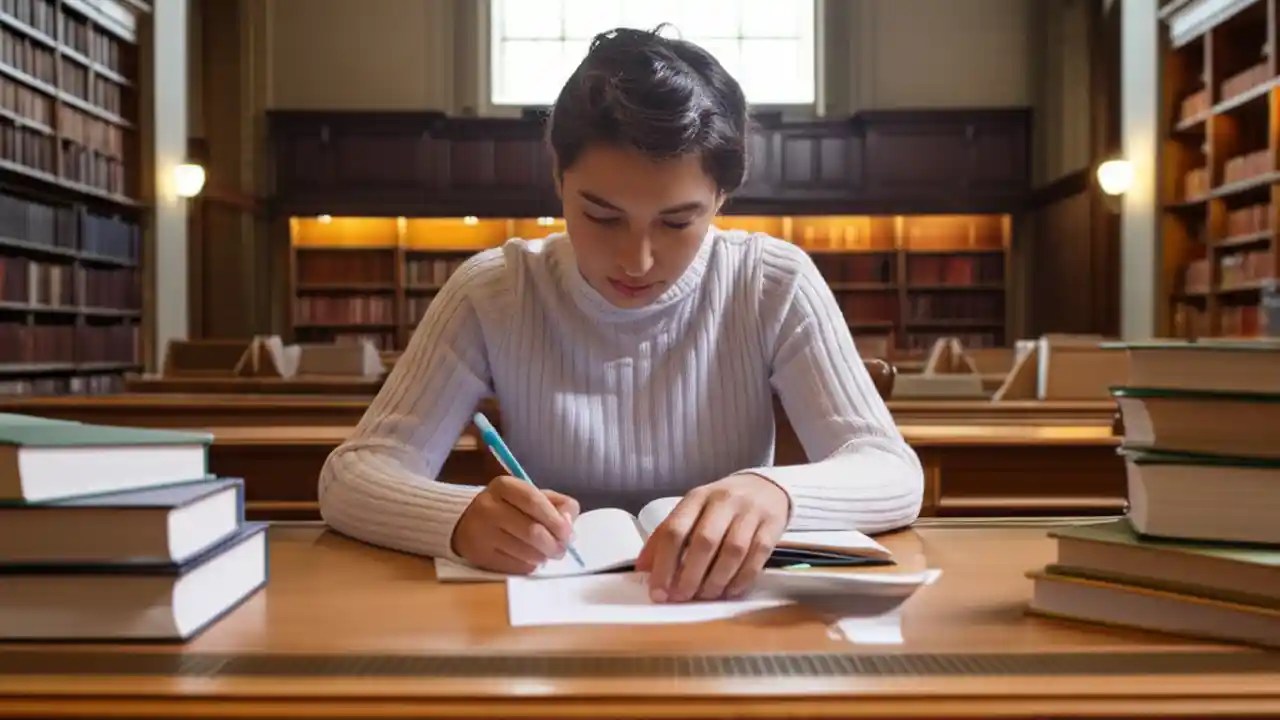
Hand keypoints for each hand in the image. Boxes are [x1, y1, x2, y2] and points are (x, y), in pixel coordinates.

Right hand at [451, 476, 579, 573]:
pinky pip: (513, 565)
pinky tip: (530, 560)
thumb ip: (557, 504)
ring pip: (524, 551)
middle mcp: (488, 506)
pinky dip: (528, 566)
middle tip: (561, 550)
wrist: (466, 521)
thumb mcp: (531, 496)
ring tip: (546, 555)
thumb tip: (569, 524)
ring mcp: (481, 531)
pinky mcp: (478, 554)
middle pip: (531, 530)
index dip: (555, 519)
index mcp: (504, 486)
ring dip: (542, 557)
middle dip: (553, 544)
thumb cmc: (509, 507)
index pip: (534, 501)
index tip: (568, 533)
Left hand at [636, 473, 788, 602]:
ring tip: (705, 596)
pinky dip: (741, 580)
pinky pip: (756, 559)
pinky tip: (729, 592)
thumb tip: (642, 570)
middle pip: (704, 542)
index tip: (659, 591)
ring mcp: (750, 513)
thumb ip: (666, 536)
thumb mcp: (692, 511)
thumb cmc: (721, 506)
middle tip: (681, 598)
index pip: (675, 529)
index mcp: (696, 498)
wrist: (767, 488)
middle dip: (689, 576)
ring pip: (732, 552)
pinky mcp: (771, 527)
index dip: (663, 564)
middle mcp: (723, 502)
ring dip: (715, 581)